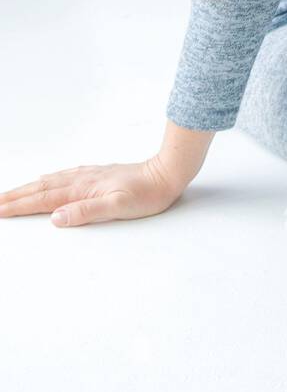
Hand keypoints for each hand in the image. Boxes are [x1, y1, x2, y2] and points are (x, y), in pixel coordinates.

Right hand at [0, 155, 185, 226]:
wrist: (166, 173)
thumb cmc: (147, 193)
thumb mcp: (119, 207)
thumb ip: (87, 212)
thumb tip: (56, 217)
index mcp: (83, 189)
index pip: (42, 200)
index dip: (18, 206)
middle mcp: (81, 180)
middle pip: (40, 189)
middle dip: (14, 197)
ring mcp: (88, 176)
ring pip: (49, 182)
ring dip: (26, 189)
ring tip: (9, 194)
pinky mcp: (96, 175)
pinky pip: (62, 177)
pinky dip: (45, 181)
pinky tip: (44, 180)